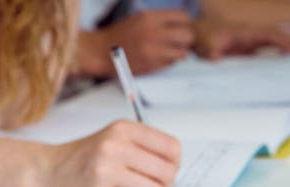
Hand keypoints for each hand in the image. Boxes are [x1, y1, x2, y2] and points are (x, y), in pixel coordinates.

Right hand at [43, 120, 179, 186]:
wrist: (52, 169)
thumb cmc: (88, 156)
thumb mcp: (116, 138)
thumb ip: (144, 147)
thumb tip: (175, 168)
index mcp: (124, 129)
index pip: (171, 147)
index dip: (175, 163)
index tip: (166, 169)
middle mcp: (115, 145)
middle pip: (167, 170)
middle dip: (167, 183)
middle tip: (156, 186)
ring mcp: (106, 168)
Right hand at [78, 10, 193, 76]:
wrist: (102, 52)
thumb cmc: (120, 34)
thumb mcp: (139, 18)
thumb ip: (159, 19)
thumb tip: (181, 23)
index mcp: (150, 18)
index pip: (182, 16)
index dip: (184, 22)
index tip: (180, 26)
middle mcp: (154, 34)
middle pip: (187, 35)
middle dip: (185, 37)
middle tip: (179, 40)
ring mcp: (154, 51)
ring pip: (183, 52)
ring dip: (180, 51)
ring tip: (171, 50)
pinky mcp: (152, 65)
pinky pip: (171, 63)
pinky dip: (170, 61)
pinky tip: (161, 57)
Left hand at [193, 20, 289, 60]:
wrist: (196, 34)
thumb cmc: (202, 37)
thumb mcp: (205, 45)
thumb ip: (211, 52)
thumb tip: (217, 59)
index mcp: (245, 31)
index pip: (269, 34)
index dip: (282, 40)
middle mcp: (251, 33)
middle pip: (276, 35)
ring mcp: (250, 39)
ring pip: (274, 39)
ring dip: (287, 45)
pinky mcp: (247, 46)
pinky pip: (266, 46)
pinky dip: (277, 50)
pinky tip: (285, 58)